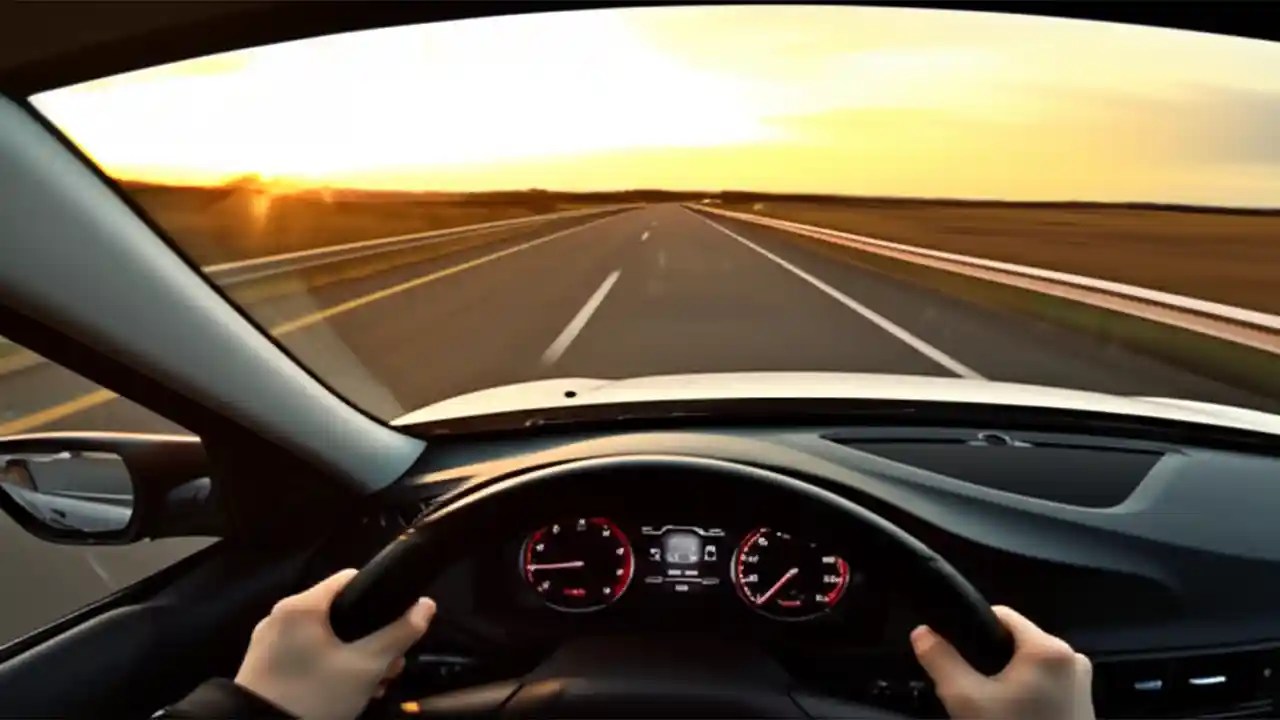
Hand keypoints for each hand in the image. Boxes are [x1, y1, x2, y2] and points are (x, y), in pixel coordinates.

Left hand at [234, 569, 435, 719]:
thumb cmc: (316, 695)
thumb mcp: (366, 668)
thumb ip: (399, 634)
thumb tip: (426, 605)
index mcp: (301, 605)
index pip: (351, 578)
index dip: (380, 596)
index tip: (396, 625)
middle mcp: (280, 615)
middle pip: (340, 611)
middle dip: (371, 637)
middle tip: (390, 668)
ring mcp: (268, 641)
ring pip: (323, 635)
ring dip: (353, 655)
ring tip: (372, 685)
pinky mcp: (263, 664)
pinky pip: (304, 652)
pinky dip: (327, 663)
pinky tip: (343, 690)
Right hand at [911, 606, 1093, 719]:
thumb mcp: (966, 700)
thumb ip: (941, 660)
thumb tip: (922, 632)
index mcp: (1048, 648)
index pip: (1001, 615)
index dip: (974, 631)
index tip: (959, 658)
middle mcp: (1073, 658)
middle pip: (1016, 643)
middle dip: (992, 661)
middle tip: (974, 692)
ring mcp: (1083, 684)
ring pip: (1031, 666)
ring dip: (1010, 680)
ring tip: (994, 709)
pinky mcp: (1084, 705)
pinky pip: (1047, 685)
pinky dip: (1028, 695)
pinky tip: (1014, 718)